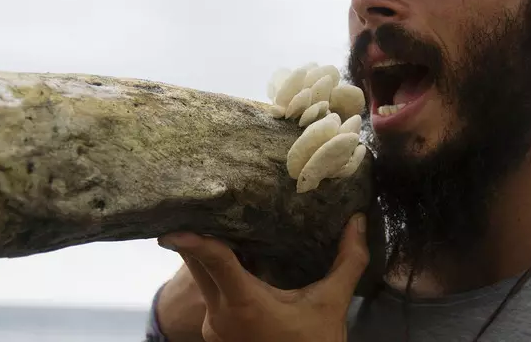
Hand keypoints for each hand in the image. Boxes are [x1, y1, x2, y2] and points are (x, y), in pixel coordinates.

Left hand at [158, 213, 368, 341]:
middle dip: (195, 234)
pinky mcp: (213, 330)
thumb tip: (358, 221)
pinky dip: (214, 271)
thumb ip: (347, 262)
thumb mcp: (332, 305)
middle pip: (198, 265)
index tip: (171, 223)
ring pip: (200, 278)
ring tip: (218, 218)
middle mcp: (218, 314)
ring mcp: (211, 325)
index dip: (192, 239)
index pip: (213, 261)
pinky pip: (207, 291)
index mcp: (243, 304)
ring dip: (205, 252)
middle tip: (201, 201)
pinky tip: (232, 252)